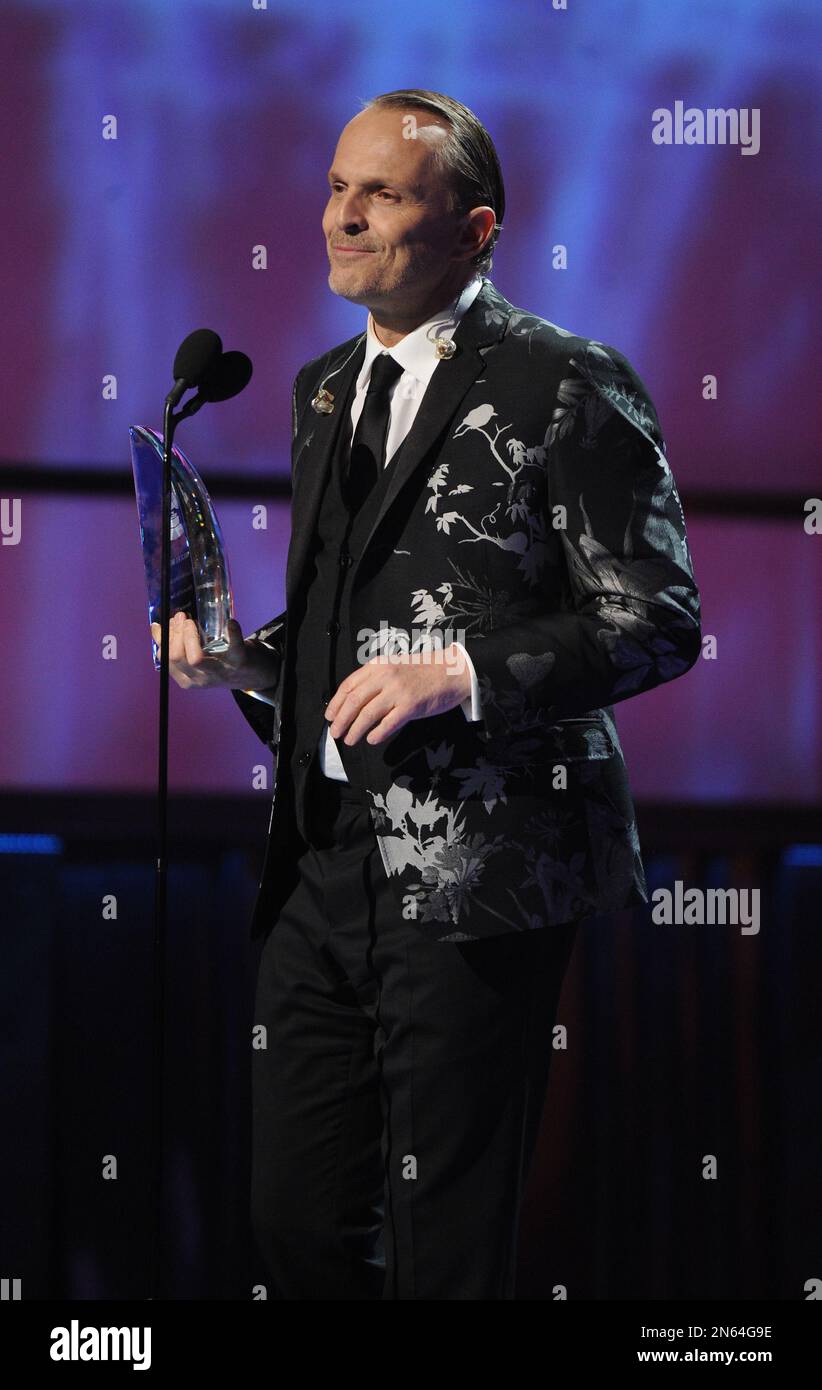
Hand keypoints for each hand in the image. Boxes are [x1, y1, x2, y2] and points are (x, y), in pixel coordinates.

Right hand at [149, 611, 279, 691]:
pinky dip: (233, 632)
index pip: (166, 659)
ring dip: (190, 635)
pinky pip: (234, 646)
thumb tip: (159, 627)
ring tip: (191, 620)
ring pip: (196, 658)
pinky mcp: (239, 661)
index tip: (167, 623)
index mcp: (187, 679)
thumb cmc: (220, 663)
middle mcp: (201, 678)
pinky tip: (230, 622)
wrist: (253, 675)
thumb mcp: (197, 661)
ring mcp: (219, 672)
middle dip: (176, 634)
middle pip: (177, 658)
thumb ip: (180, 648)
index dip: (163, 638)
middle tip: (182, 618)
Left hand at [324, 644, 470, 746]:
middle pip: (354, 701)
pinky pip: (388, 723)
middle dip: (341, 719)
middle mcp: (385, 676)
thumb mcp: (395, 666)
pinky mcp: (411, 706)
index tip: (330, 716)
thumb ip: (376, 679)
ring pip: (367, 714)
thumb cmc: (424, 671)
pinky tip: (372, 740)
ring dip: (355, 730)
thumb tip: (354, 700)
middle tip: (335, 733)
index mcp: (378, 666)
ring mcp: (398, 691)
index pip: (348, 685)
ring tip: (349, 740)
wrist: (452, 671)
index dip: (336, 703)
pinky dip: (377, 734)